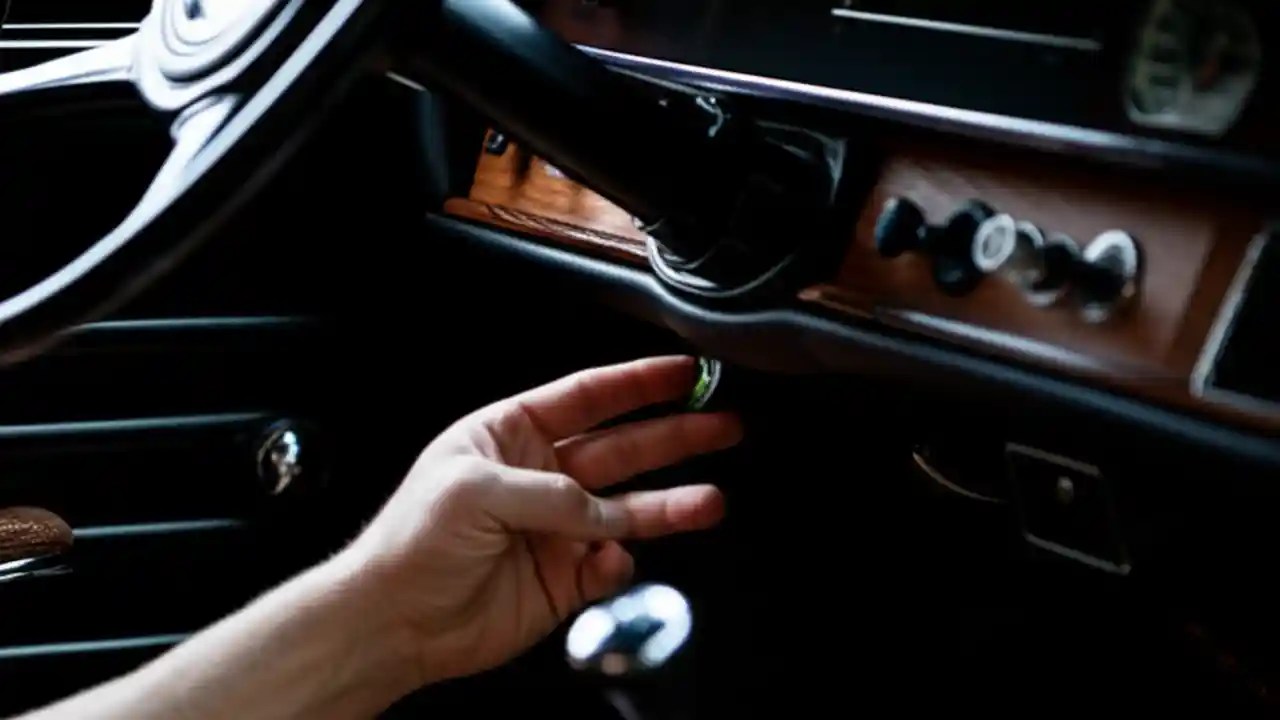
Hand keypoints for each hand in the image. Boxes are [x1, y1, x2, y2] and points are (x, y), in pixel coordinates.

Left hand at [342, 356, 741, 686]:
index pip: (587, 398)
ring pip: (627, 510)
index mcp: (512, 436)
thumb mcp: (473, 490)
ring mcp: (555, 528)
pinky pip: (609, 564)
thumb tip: (599, 509)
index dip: (637, 384)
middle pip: (623, 448)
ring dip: (670, 503)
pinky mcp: (563, 578)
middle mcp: (541, 477)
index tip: (683, 372)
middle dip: (675, 436)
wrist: (394, 621)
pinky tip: (612, 560)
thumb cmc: (412, 540)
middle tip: (722, 426)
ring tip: (710, 501)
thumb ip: (548, 492)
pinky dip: (618, 563)